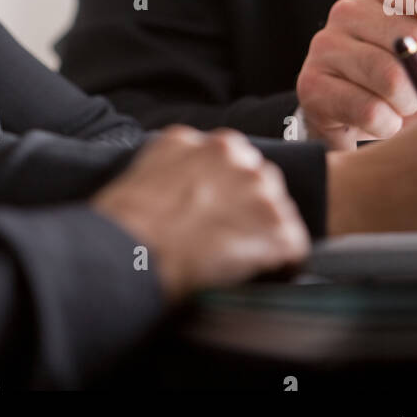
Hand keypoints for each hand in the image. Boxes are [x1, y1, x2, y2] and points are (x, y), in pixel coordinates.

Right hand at [91, 125, 309, 300]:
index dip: (225, 194)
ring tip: (235, 262)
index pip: (231, 163)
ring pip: (277, 215)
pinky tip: (255, 277)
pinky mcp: (277, 229)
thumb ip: (177, 165)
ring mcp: (259, 190)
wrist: (128, 253)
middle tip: (223, 240)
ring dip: (263, 238)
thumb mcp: (144, 170)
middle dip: (247, 211)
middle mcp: (234, 155)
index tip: (215, 213)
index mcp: (199, 140)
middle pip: (259, 183)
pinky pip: (293, 250)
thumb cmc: (124, 224)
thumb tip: (186, 185)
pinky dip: (280, 268)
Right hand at [296, 0, 416, 148]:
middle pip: (412, 37)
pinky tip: (384, 125)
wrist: (363, 127)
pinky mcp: (311, 84)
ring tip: (408, 110)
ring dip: (412, 105)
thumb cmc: (414, 86)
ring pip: (389, 77)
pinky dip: (388, 127)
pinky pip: (368, 110)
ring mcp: (325, 45)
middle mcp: (349, 9)